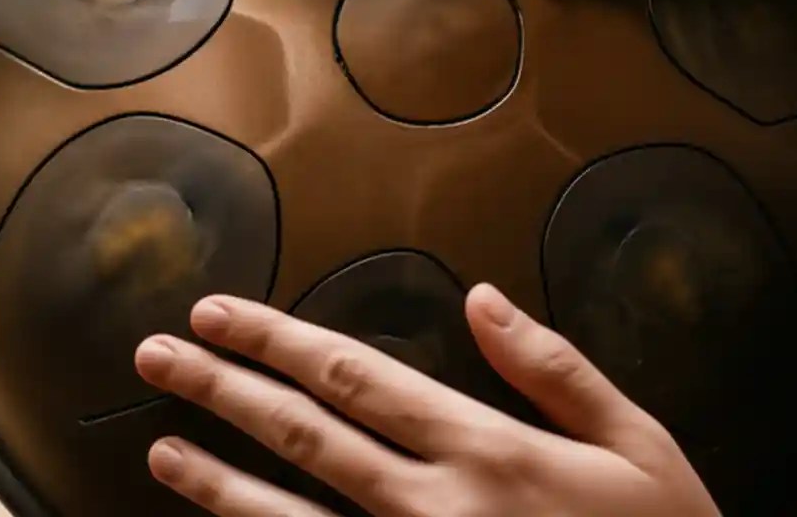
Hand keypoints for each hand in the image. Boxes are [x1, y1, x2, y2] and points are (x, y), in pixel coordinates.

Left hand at [133, 283, 718, 515]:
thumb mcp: (638, 447)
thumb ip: (556, 369)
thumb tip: (483, 300)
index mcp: (487, 452)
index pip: (355, 377)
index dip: (277, 340)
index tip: (218, 313)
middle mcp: (434, 507)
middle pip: (305, 435)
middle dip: (222, 389)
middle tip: (158, 356)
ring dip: (218, 483)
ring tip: (161, 452)